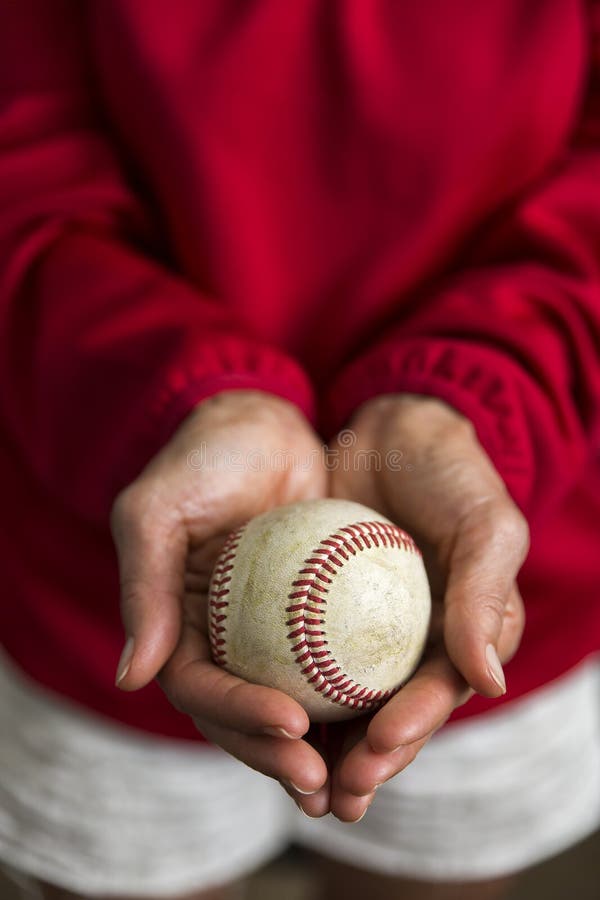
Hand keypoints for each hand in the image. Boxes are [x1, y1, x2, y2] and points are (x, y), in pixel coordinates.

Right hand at [111, 391, 329, 807]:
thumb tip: (132, 677)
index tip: (291, 723)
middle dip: (279, 755)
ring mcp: (269, 634)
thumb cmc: (202, 460)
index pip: (200, 688)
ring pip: (291, 704)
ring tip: (354, 783)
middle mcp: (221, 640)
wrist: (260, 424)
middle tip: (324, 782)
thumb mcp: (157, 512)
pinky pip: (334, 665)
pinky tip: (387, 720)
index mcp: (176, 626)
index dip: (239, 716)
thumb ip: (144, 588)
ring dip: (319, 749)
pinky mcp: (314, 619)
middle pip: (244, 715)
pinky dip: (354, 699)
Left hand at [324, 394, 528, 821]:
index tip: (377, 745)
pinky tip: (258, 713)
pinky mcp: (321, 614)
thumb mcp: (485, 525)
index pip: (437, 695)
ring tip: (296, 782)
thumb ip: (485, 596)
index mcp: (463, 637)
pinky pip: (301, 657)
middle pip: (388, 715)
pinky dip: (285, 689)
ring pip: (343, 702)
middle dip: (364, 763)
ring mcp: (365, 633)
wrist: (394, 430)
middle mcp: (414, 645)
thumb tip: (487, 682)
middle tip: (333, 795)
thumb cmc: (451, 475)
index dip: (411, 728)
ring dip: (322, 746)